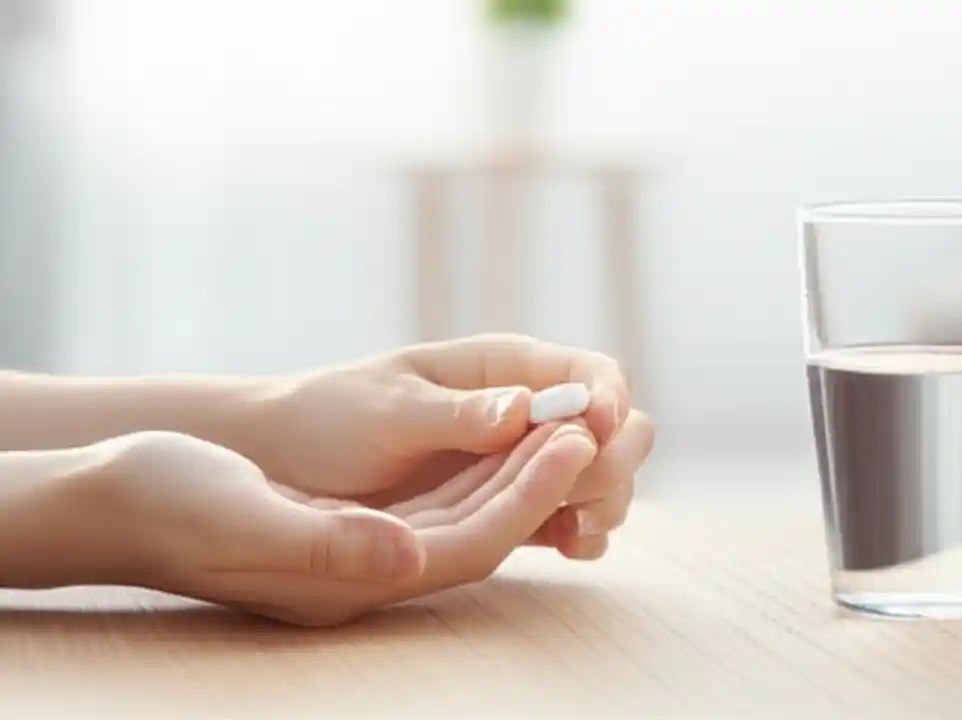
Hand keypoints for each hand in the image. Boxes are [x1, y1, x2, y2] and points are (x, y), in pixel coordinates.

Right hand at [61, 427, 596, 625]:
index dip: (528, 495)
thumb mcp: (244, 519)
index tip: (576, 441)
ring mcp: (371, 548)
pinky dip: (484, 464)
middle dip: (550, 481)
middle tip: (607, 424)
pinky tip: (512, 429)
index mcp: (355, 577)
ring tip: (578, 418)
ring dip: (527, 467)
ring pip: (473, 510)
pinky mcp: (362, 523)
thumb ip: (328, 544)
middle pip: (488, 530)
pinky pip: (443, 497)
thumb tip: (408, 558)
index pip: (471, 542)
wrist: (121, 499)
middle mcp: (376, 569)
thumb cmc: (170, 502)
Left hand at [254, 334, 653, 558]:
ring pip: (603, 476)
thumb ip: (456, 413)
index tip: (594, 433)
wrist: (281, 465)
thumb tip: (525, 407)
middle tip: (582, 499)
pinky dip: (583, 533)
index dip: (609, 401)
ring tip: (575, 531)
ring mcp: (522, 462)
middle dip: (615, 460)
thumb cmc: (327, 419)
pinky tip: (568, 547)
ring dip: (606, 501)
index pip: (592, 373)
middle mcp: (527, 411)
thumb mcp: (385, 411)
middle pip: (617, 427)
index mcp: (505, 368)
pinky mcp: (508, 506)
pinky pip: (569, 517)